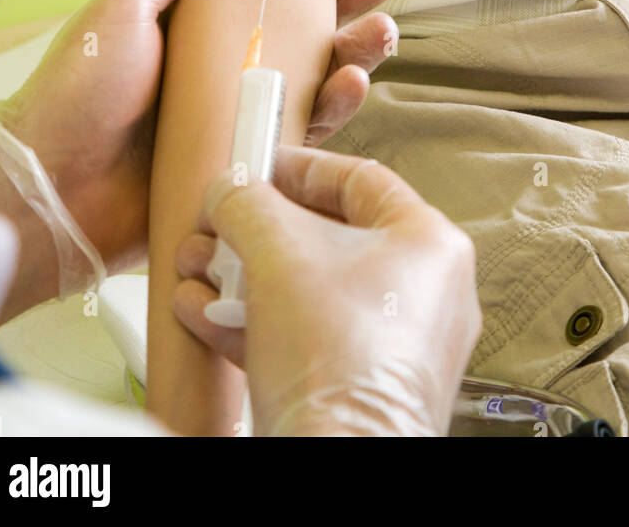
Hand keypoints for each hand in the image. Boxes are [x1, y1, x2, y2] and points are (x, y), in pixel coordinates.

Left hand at [0, 0, 398, 275]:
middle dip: (355, 27)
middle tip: (381, 13)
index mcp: (201, 32)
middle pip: (311, 47)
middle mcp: (228, 76)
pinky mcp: (245, 172)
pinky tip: (345, 97)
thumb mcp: (126, 5)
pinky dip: (329, 121)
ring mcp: (238, 126)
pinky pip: (301, 146)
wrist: (52, 188)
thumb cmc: (80, 91)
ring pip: (315, 95)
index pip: (277, 0)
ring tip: (369, 53)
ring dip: (352, 70)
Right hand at [173, 146, 481, 436]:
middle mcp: (423, 294)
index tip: (258, 166)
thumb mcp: (277, 249)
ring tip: (198, 272)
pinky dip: (254, 324)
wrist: (336, 461)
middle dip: (254, 233)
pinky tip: (205, 315)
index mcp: (430, 245)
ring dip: (241, 278)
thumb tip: (233, 191)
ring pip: (308, 292)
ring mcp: (394, 348)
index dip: (299, 167)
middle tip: (218, 226)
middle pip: (326, 238)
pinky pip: (304, 340)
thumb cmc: (339, 362)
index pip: (361, 179)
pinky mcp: (360, 389)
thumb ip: (248, 203)